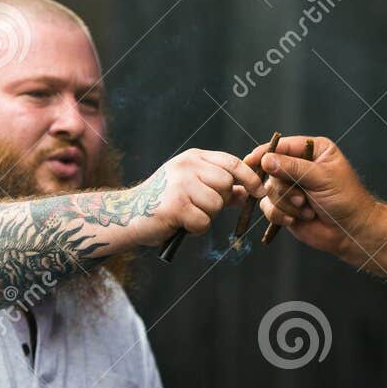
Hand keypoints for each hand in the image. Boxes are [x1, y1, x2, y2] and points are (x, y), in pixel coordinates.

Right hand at [140, 149, 262, 246]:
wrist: (127, 215)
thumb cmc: (163, 202)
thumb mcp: (192, 187)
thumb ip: (219, 188)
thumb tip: (247, 192)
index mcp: (193, 158)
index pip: (232, 163)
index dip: (250, 177)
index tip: (259, 190)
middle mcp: (186, 166)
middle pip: (227, 184)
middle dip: (221, 201)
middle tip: (200, 207)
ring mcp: (179, 184)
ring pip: (217, 204)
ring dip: (207, 216)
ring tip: (188, 216)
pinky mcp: (174, 205)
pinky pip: (203, 222)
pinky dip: (196, 229)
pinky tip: (181, 225)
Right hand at [249, 135, 376, 260]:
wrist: (350, 230)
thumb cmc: (345, 199)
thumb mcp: (321, 177)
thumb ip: (293, 167)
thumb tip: (266, 160)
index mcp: (312, 150)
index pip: (282, 146)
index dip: (265, 153)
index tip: (252, 160)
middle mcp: (298, 166)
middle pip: (271, 170)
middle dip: (285, 188)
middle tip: (302, 198)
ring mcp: (290, 187)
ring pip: (268, 190)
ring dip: (287, 203)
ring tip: (307, 209)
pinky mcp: (284, 206)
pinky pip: (268, 208)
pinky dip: (282, 214)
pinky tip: (299, 218)